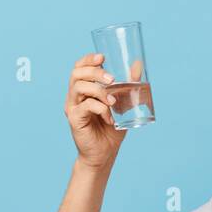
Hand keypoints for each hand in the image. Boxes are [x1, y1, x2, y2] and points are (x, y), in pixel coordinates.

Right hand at [65, 52, 140, 169]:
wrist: (105, 154)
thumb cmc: (111, 129)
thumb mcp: (123, 104)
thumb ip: (128, 86)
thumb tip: (138, 65)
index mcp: (83, 90)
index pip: (79, 67)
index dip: (88, 59)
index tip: (102, 57)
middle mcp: (74, 96)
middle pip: (77, 74)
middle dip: (94, 72)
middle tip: (112, 79)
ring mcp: (73, 107)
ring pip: (79, 87)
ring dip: (99, 90)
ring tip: (113, 101)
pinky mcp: (74, 119)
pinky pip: (86, 106)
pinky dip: (100, 108)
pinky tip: (109, 117)